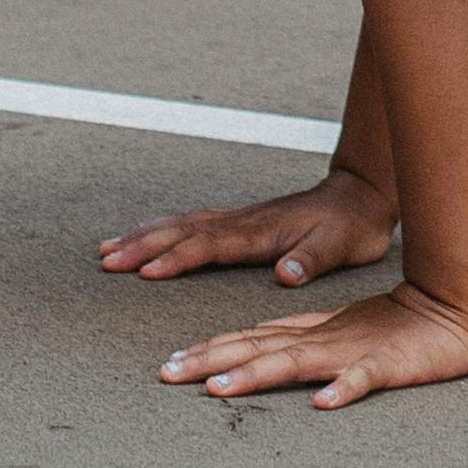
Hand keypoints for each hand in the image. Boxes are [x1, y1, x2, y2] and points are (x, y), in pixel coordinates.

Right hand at [101, 170, 398, 289]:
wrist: (362, 194)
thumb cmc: (351, 226)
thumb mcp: (341, 246)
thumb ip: (312, 259)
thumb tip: (287, 274)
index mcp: (262, 232)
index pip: (211, 245)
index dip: (178, 258)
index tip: (145, 270)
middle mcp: (244, 221)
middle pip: (185, 231)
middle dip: (143, 245)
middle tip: (106, 261)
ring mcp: (240, 217)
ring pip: (182, 224)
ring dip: (144, 236)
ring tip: (107, 249)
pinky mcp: (240, 220)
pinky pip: (192, 222)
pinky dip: (163, 228)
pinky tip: (145, 233)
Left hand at [161, 282, 467, 409]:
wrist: (449, 308)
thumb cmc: (391, 324)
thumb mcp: (334, 329)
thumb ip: (293, 338)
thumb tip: (246, 347)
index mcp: (310, 332)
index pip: (251, 340)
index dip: (209, 350)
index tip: (170, 362)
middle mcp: (322, 340)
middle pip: (259, 350)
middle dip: (212, 361)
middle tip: (169, 373)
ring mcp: (353, 352)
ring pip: (298, 363)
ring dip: (258, 374)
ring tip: (221, 388)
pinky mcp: (388, 365)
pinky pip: (365, 379)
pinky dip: (345, 388)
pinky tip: (326, 402)